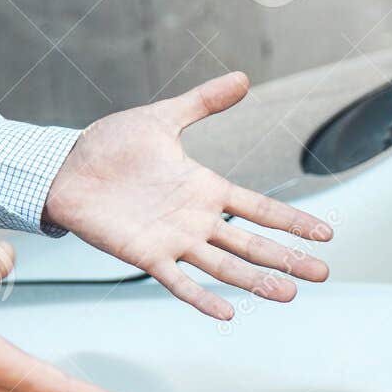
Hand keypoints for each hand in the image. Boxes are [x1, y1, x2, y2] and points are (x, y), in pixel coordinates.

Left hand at [44, 71, 330, 320]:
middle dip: (288, 259)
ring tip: (288, 295)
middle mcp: (197, 220)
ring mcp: (174, 240)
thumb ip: (203, 103)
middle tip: (323, 275)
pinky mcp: (146, 255)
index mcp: (206, 189)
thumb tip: (242, 79)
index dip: (293, 221)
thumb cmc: (110, 145)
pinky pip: (179, 282)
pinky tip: (227, 312)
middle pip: (253, 244)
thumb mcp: (163, 118)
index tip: (326, 235)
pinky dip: (202, 297)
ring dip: (258, 281)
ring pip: (226, 266)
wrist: (65, 168)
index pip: (260, 209)